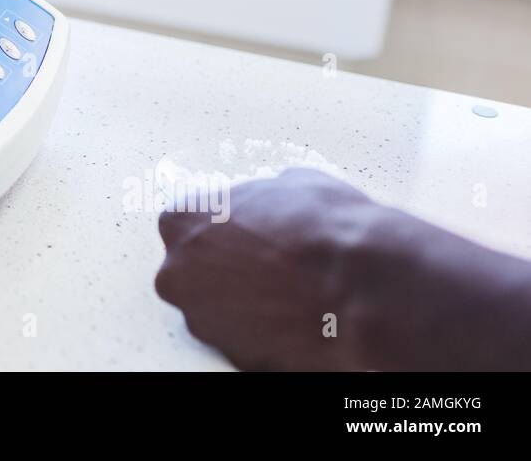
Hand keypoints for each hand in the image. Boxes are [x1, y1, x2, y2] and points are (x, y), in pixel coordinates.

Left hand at [155, 169, 379, 370]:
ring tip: (285, 291)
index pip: (184, 222)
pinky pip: (241, 337)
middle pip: (190, 268)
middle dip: (221, 265)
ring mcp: (200, 319)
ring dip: (240, 301)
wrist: (359, 289)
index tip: (245, 229)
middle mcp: (177, 273)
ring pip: (213, 307)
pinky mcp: (230, 355)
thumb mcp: (291, 183)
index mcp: (182, 222)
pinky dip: (260, 330)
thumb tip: (270, 201)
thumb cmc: (322, 228)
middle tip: (265, 262)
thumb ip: (260, 196)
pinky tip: (291, 317)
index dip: (221, 225)